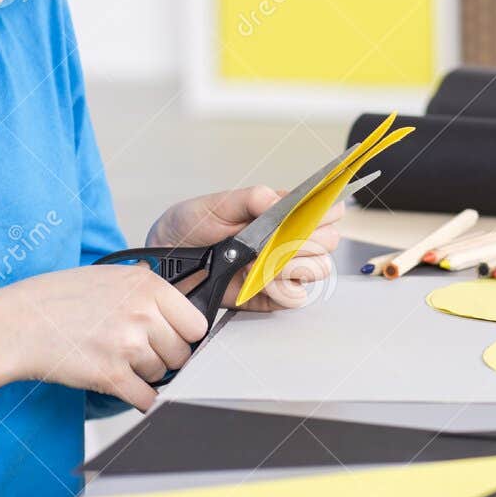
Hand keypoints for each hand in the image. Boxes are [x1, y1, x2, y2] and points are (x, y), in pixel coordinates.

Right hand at [0, 264, 206, 412]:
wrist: (17, 323)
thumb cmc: (56, 298)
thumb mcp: (109, 277)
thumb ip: (145, 290)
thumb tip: (177, 306)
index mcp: (148, 286)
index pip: (196, 323)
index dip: (185, 335)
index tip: (175, 339)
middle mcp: (143, 314)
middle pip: (182, 353)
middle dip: (165, 357)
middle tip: (139, 352)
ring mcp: (128, 346)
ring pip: (163, 375)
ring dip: (145, 375)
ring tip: (117, 359)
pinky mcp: (111, 376)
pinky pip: (146, 399)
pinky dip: (138, 398)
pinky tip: (122, 385)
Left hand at [147, 185, 342, 310]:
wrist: (167, 262)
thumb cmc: (191, 228)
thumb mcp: (216, 205)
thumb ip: (250, 199)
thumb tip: (277, 200)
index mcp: (281, 214)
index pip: (324, 210)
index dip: (326, 211)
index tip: (315, 213)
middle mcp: (288, 241)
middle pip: (328, 242)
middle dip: (307, 240)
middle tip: (280, 240)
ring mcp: (282, 270)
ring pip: (317, 270)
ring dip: (293, 264)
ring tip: (265, 261)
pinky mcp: (271, 297)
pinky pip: (294, 297)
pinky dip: (280, 289)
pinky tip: (259, 280)